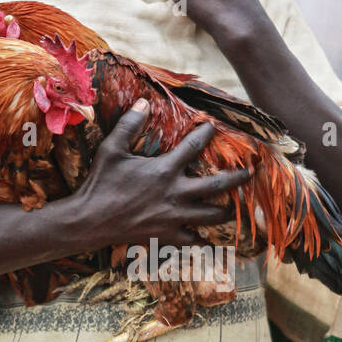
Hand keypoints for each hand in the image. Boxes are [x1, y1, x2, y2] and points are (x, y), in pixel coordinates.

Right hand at [74, 100, 250, 248]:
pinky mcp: (167, 236)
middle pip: (218, 185)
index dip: (206, 133)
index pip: (194, 146)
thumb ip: (129, 125)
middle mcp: (176, 193)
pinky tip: (205, 239)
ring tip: (234, 208)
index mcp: (165, 169)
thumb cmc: (101, 183)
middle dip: (239, 178)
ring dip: (225, 211)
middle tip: (251, 173)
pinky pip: (193, 240)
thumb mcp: (111, 149)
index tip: (214, 127)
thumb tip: (143, 102)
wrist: (90, 221)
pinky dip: (201, 239)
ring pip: (212, 215)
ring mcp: (174, 217)